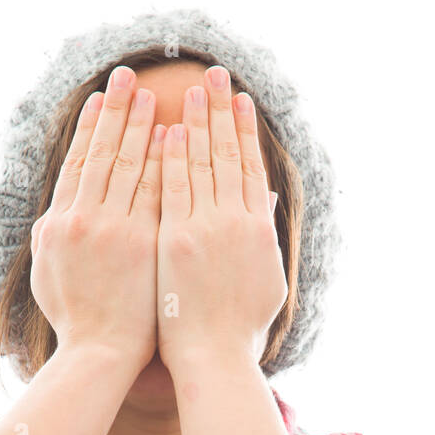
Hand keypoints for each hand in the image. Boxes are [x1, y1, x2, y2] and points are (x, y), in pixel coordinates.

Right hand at [30, 66, 163, 373]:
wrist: (99, 354)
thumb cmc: (75, 318)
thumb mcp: (48, 269)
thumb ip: (53, 231)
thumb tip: (59, 204)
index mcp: (58, 223)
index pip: (78, 161)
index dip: (91, 124)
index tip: (102, 95)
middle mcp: (83, 220)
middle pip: (104, 153)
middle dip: (117, 111)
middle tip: (130, 77)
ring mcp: (114, 231)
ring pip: (132, 167)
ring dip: (144, 128)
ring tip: (156, 98)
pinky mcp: (144, 245)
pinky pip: (159, 194)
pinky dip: (166, 163)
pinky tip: (176, 139)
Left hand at [156, 65, 287, 370]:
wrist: (214, 359)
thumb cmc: (237, 331)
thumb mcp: (263, 281)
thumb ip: (262, 239)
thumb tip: (267, 206)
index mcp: (259, 231)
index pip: (251, 168)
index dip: (245, 131)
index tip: (240, 101)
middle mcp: (237, 223)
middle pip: (229, 155)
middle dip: (222, 112)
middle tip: (215, 75)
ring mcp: (208, 229)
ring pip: (203, 164)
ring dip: (198, 122)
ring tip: (194, 89)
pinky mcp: (177, 240)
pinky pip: (173, 188)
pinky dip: (172, 157)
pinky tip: (167, 130)